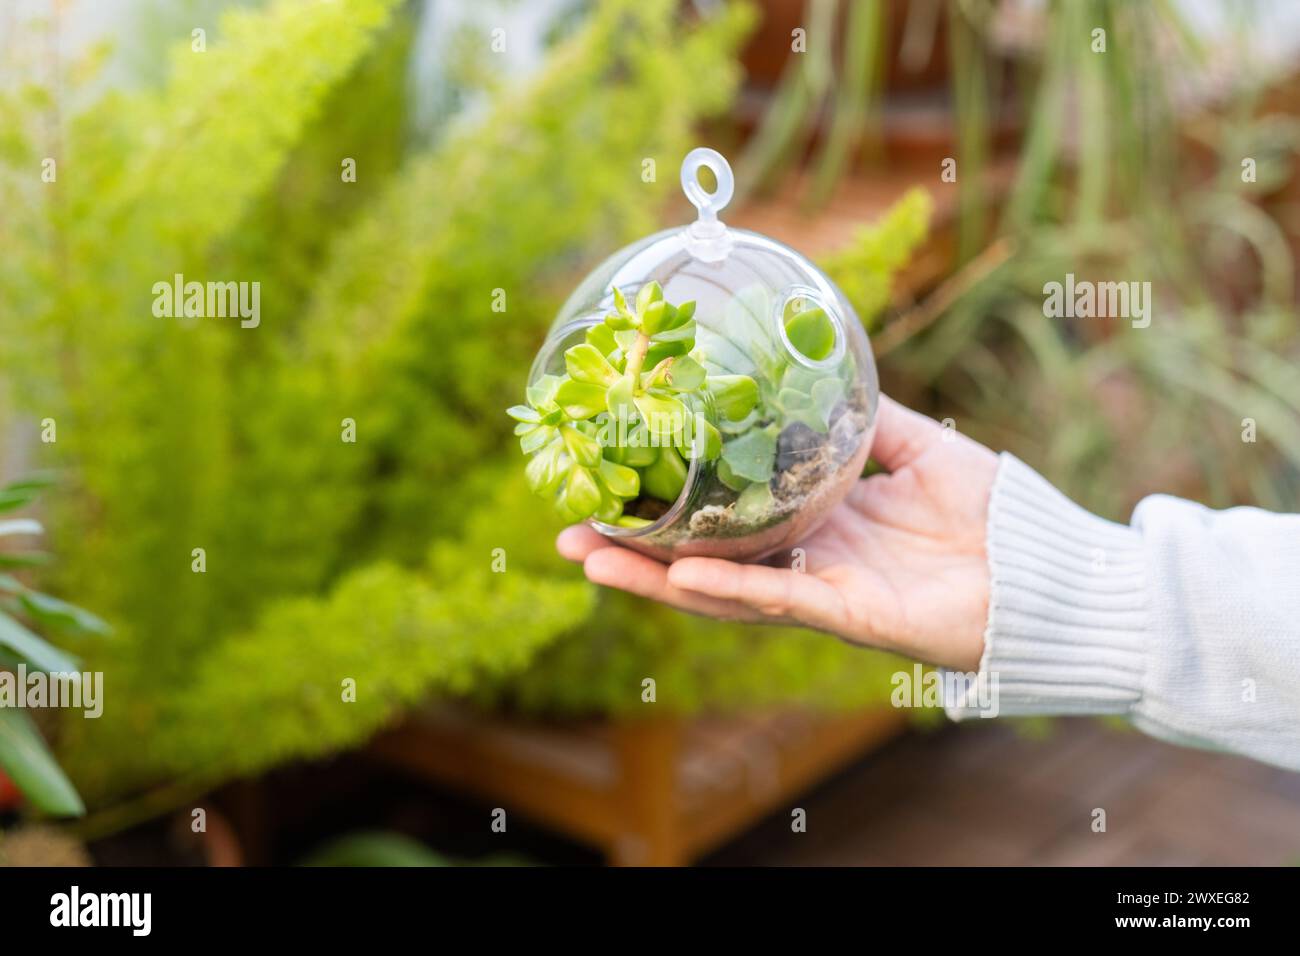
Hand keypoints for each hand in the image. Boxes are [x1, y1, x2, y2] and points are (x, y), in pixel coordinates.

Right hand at [556, 396, 997, 669]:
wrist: (1048, 569)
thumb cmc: (995, 513)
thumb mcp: (920, 446)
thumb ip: (868, 417)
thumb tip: (820, 367)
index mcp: (818, 522)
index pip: (728, 517)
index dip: (672, 504)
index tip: (617, 478)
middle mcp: (806, 560)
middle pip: (703, 560)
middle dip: (634, 552)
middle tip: (567, 534)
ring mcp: (821, 591)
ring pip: (721, 589)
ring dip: (653, 578)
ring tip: (590, 558)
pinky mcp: (849, 614)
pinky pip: (778, 600)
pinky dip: (727, 588)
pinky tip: (676, 573)